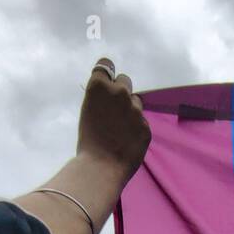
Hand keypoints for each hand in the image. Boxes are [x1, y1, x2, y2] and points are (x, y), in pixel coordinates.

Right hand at [76, 59, 150, 183]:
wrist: (101, 168)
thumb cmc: (88, 142)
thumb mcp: (87, 112)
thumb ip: (100, 99)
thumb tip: (109, 98)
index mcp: (99, 87)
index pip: (106, 65)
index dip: (106, 74)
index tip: (106, 83)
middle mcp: (119, 92)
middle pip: (125, 80)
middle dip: (120, 90)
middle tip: (114, 109)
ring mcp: (135, 109)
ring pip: (135, 101)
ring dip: (130, 109)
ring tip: (120, 128)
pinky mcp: (146, 125)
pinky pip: (141, 121)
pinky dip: (136, 128)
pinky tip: (127, 141)